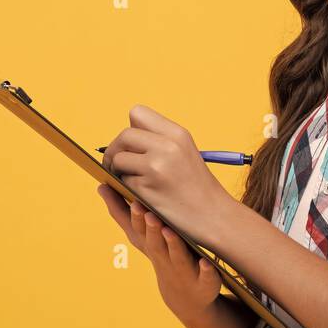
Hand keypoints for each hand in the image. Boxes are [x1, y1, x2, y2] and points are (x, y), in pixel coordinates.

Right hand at [98, 181, 222, 319]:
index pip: (136, 229)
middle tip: (142, 208)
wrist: (187, 297)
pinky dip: (206, 270)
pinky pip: (206, 276)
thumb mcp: (142, 237)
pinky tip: (207, 263)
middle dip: (148, 227)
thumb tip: (102, 186)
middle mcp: (164, 258)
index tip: (118, 194)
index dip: (129, 213)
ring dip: (172, 244)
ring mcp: (184, 270)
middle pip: (154, 242)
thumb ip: (125, 214)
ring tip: (168, 230)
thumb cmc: (163, 256)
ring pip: (177, 256)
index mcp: (150, 245)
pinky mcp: (204, 282)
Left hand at [99, 104, 225, 243]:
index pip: (138, 113)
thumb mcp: (184, 151)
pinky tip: (141, 193)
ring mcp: (156, 166)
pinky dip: (126, 188)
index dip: (130, 128)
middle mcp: (167, 145)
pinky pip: (122, 181)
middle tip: (117, 164)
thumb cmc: (196, 186)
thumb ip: (159, 139)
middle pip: (123, 135)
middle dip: (114, 150)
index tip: (132, 144)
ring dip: (118, 170)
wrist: (213, 215)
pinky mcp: (146, 187)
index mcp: (177, 133)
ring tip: (130, 179)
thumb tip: (125, 134)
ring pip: (118, 158)